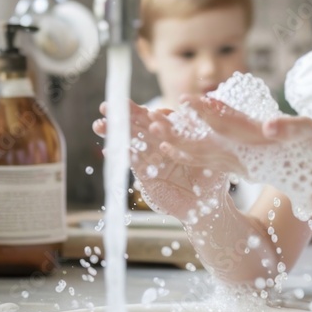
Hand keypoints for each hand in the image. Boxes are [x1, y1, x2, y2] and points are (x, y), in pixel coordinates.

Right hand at [92, 100, 229, 222]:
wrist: (208, 205)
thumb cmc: (212, 176)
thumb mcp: (209, 153)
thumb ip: (197, 135)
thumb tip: (188, 114)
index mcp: (174, 135)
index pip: (158, 119)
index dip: (148, 113)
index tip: (141, 108)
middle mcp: (160, 145)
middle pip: (140, 127)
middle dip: (123, 116)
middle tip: (106, 106)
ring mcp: (152, 160)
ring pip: (132, 143)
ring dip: (116, 133)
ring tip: (99, 125)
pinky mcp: (148, 177)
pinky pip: (134, 165)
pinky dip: (122, 157)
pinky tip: (110, 150)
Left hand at [154, 95, 311, 219]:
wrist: (308, 178)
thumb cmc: (308, 147)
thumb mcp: (307, 132)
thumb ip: (289, 128)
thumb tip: (269, 126)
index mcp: (257, 142)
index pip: (228, 124)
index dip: (206, 111)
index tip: (186, 99)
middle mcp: (241, 156)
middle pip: (204, 143)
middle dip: (178, 130)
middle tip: (153, 118)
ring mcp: (234, 165)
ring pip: (198, 154)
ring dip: (174, 142)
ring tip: (152, 130)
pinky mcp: (231, 168)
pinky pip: (202, 162)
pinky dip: (183, 155)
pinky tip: (166, 147)